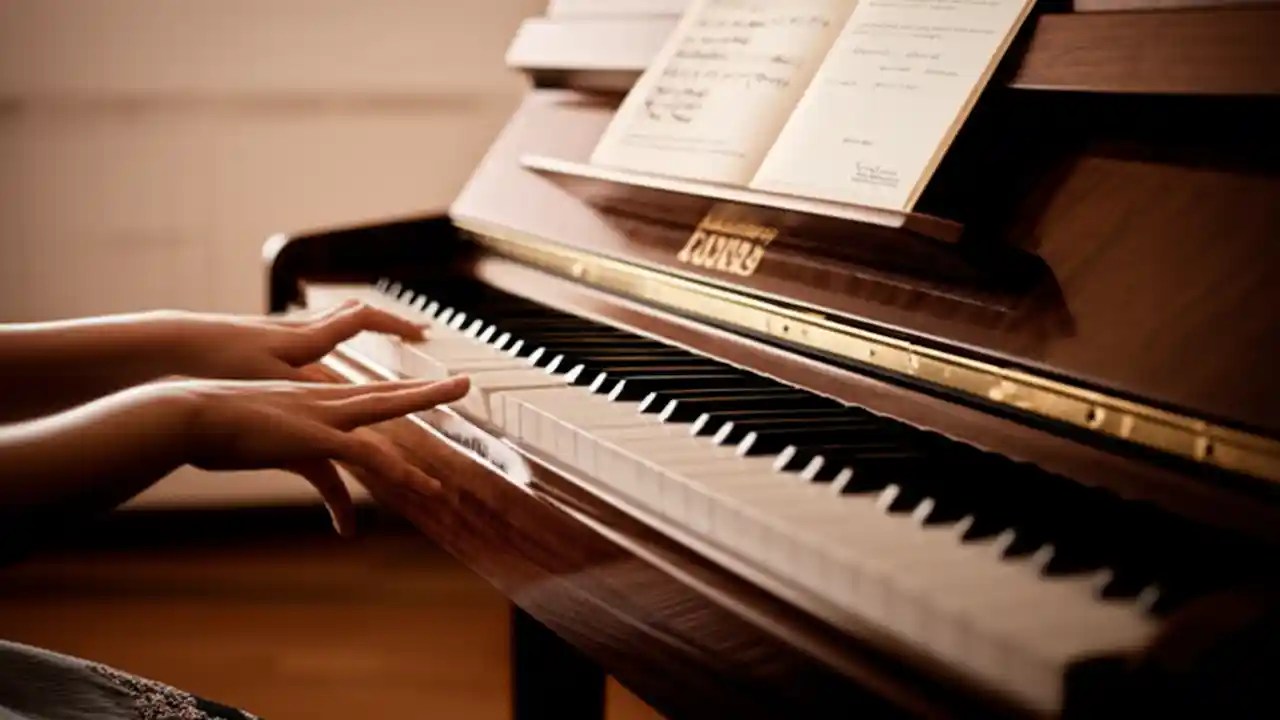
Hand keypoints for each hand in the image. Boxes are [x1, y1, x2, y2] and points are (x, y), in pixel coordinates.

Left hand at [158, 299, 425, 381]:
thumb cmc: (216, 363)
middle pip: (352, 316)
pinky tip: (320, 360)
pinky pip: (304, 337)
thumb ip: (316, 397)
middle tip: (416, 332)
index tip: (422, 334)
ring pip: (327, 324)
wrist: (170, 346)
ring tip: (375, 335)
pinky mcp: (258, 344)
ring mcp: (276, 335)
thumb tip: (353, 411)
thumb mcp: (270, 384)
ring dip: (356, 327)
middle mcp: (295, 332)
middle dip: (387, 324)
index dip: (395, 326)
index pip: (362, 321)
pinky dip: (324, 342)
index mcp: (305, 340)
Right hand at [175, 374, 470, 535]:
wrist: (185, 413)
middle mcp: (321, 403)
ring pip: (386, 419)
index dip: (394, 395)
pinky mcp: (312, 436)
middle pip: (387, 396)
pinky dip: (389, 473)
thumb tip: (286, 462)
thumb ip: (277, 451)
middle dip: (427, 393)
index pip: (362, 396)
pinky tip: (413, 487)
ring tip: (443, 469)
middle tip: (463, 385)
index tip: (415, 394)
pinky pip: (363, 456)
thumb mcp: (253, 438)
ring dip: (417, 439)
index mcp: (309, 400)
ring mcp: (319, 417)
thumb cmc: (210, 427)